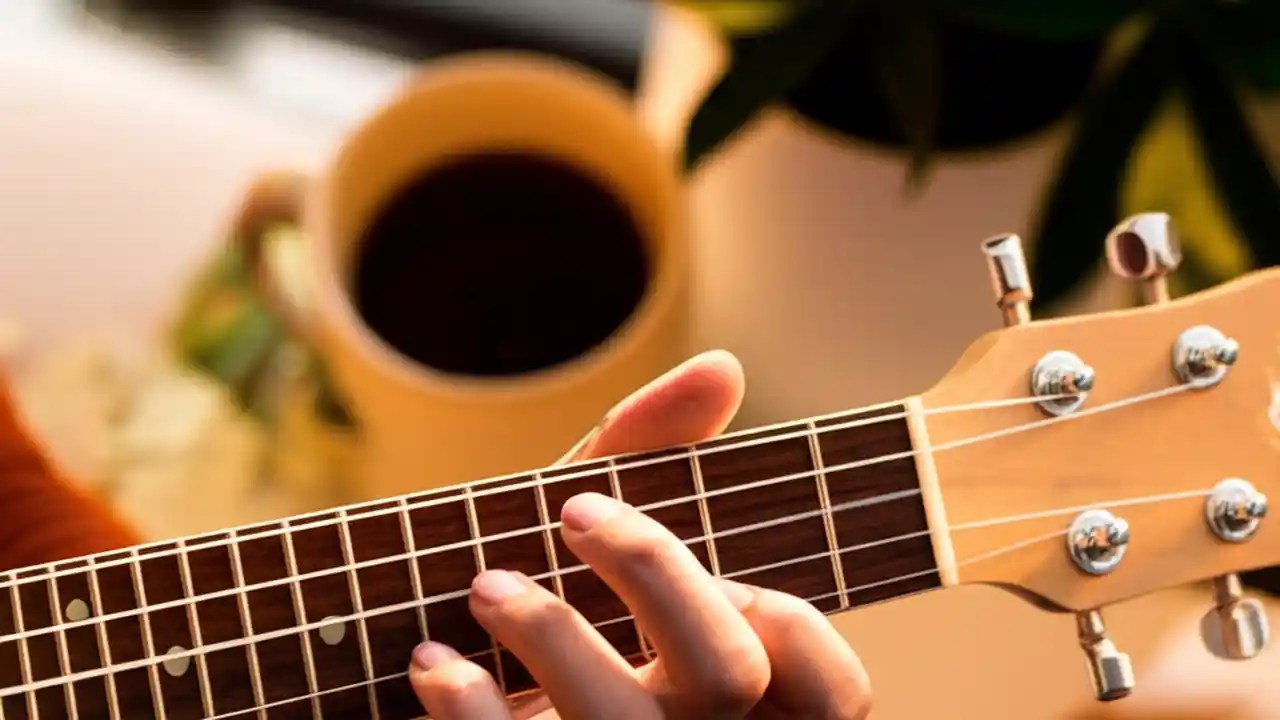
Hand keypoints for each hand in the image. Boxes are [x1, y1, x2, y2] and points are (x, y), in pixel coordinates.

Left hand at [406, 350, 871, 719]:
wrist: (433, 690)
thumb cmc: (553, 620)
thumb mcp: (602, 541)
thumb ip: (658, 458)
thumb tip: (720, 368)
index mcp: (740, 711)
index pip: (832, 690)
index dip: (786, 618)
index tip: (716, 560)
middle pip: (726, 678)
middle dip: (650, 572)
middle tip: (575, 515)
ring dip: (545, 632)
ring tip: (482, 586)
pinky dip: (467, 703)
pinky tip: (433, 664)